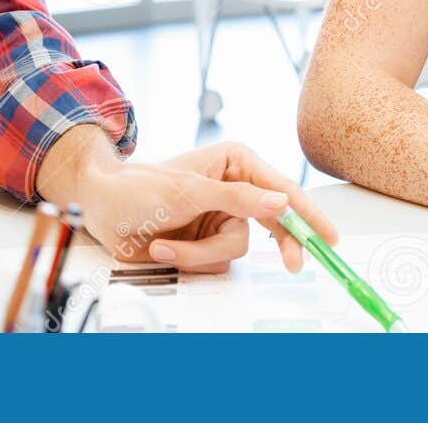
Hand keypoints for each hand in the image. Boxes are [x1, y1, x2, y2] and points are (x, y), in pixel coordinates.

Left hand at [48, 135, 339, 273]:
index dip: (307, 213)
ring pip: (237, 249)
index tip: (327, 235)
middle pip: (272, 222)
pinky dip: (188, 260)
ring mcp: (220, 218)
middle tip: (294, 263)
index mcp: (236, 163)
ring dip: (199, 252)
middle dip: (272, 243)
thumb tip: (281, 202)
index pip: (281, 188)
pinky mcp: (205, 243)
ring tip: (168, 241)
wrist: (101, 212)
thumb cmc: (138, 188)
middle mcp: (234, 190)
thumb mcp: (190, 192)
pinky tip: (163, 246)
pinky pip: (216, 262)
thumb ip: (239, 198)